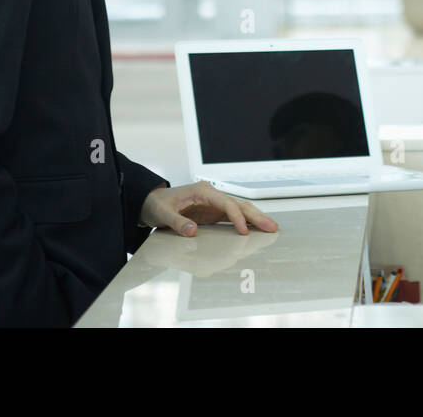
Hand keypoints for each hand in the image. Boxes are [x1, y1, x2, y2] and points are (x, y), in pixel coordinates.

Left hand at [139, 181, 278, 236]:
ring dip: (255, 218)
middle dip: (256, 215)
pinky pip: (234, 216)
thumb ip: (177, 222)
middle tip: (271, 226)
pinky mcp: (213, 212)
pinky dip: (246, 221)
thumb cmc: (157, 204)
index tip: (243, 231)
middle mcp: (211, 195)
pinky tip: (256, 228)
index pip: (226, 203)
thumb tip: (192, 231)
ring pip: (240, 208)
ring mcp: (214, 203)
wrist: (151, 202)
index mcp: (202, 191)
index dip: (236, 217)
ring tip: (271, 227)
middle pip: (239, 204)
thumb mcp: (162, 213)